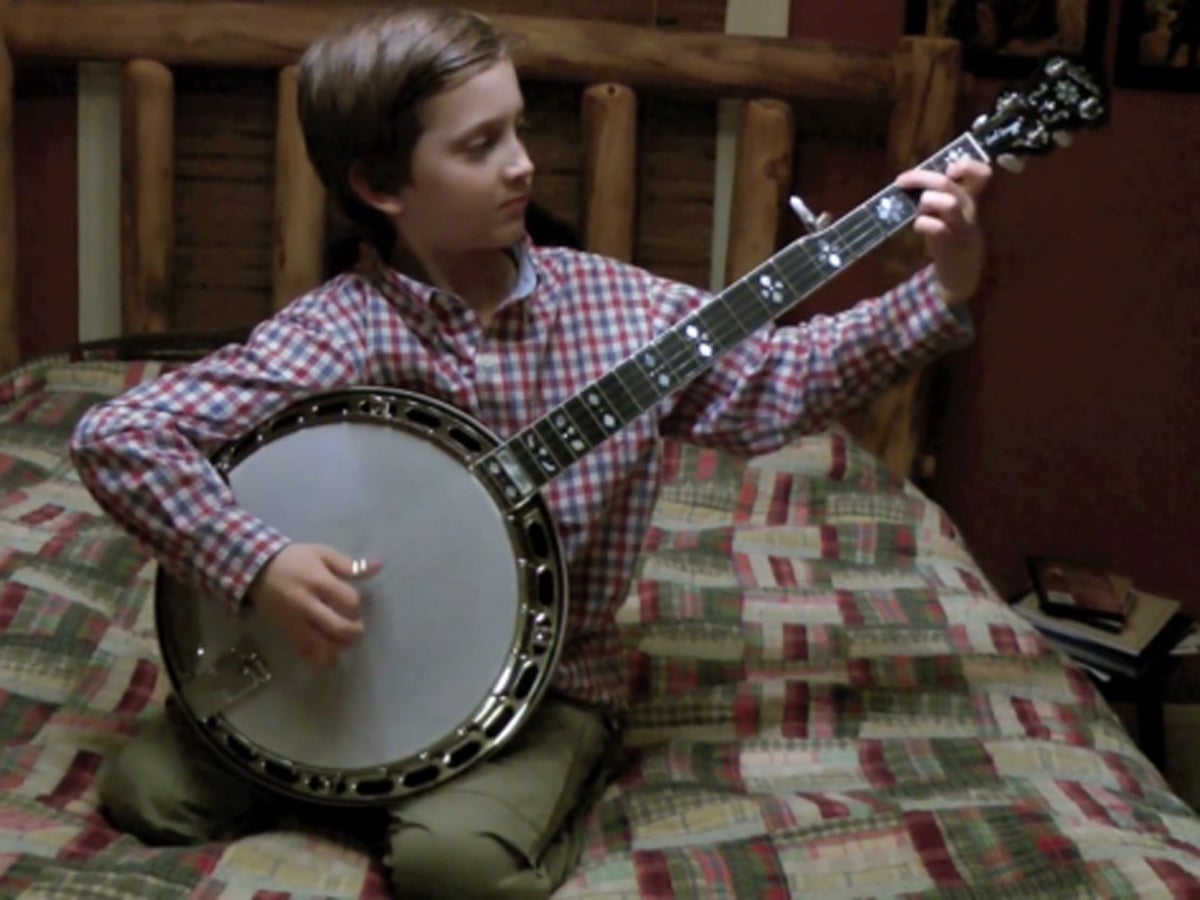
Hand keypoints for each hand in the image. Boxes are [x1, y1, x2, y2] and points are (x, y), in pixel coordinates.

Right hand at [246, 543, 380, 667]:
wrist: (256, 569)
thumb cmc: (294, 559)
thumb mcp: (322, 554)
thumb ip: (349, 565)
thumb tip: (378, 566)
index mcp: (318, 582)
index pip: (349, 601)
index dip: (357, 606)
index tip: (355, 605)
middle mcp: (307, 605)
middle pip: (338, 628)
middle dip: (354, 632)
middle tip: (357, 629)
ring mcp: (295, 621)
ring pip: (323, 646)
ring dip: (340, 648)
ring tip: (345, 641)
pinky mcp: (286, 633)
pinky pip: (305, 653)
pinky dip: (321, 659)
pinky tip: (331, 656)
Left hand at [895, 159, 991, 305]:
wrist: (960, 275)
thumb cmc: (951, 238)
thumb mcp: (950, 213)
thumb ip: (939, 195)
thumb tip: (913, 177)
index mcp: (970, 199)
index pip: (981, 174)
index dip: (967, 165)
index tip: (948, 168)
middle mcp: (968, 210)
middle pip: (948, 184)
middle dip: (921, 178)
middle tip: (902, 180)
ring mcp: (961, 228)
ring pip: (949, 203)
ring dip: (927, 201)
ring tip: (919, 209)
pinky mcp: (951, 245)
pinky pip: (938, 229)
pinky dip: (923, 224)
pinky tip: (917, 227)